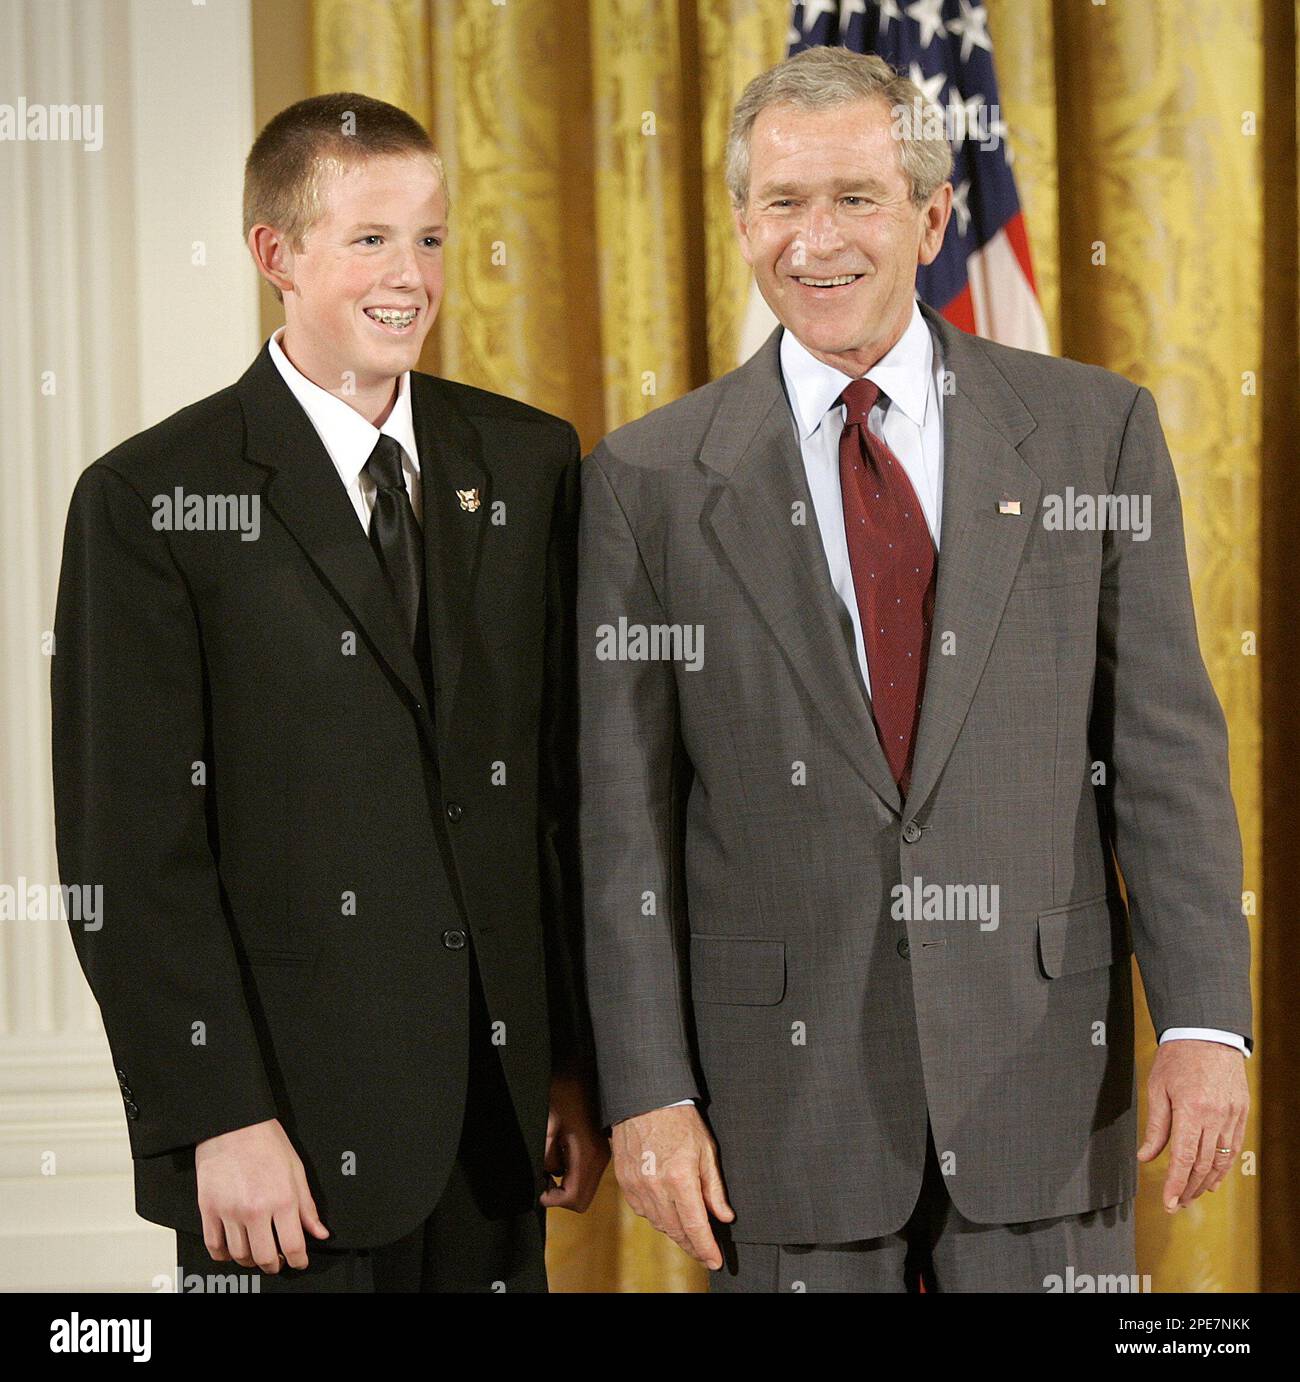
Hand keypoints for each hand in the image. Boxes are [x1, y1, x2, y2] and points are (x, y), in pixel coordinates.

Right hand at [195, 1118, 329, 1272]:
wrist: (233, 1124)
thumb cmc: (266, 1141)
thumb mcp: (296, 1170)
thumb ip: (307, 1206)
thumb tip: (320, 1232)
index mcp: (282, 1199)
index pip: (293, 1245)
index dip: (299, 1260)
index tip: (300, 1262)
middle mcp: (255, 1210)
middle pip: (265, 1257)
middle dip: (275, 1265)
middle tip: (279, 1261)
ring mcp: (229, 1212)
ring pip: (239, 1255)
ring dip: (251, 1261)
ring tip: (258, 1254)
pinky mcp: (208, 1210)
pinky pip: (214, 1246)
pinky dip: (224, 1256)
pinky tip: (233, 1251)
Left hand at [540, 1072, 608, 1211]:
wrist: (584, 1070)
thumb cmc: (566, 1091)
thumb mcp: (548, 1122)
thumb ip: (547, 1154)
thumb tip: (546, 1176)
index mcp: (588, 1155)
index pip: (574, 1199)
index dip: (553, 1199)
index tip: (540, 1184)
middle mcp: (600, 1159)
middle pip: (582, 1200)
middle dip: (560, 1195)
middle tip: (544, 1176)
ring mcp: (602, 1155)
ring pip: (584, 1189)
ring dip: (565, 1185)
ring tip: (551, 1161)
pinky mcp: (600, 1150)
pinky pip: (586, 1175)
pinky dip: (571, 1174)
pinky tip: (561, 1154)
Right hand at [611, 1104, 733, 1268]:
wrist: (644, 1100)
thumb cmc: (678, 1120)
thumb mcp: (705, 1150)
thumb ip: (714, 1188)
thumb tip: (724, 1216)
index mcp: (680, 1179)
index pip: (696, 1226)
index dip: (706, 1248)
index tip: (715, 1260)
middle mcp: (656, 1187)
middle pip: (676, 1230)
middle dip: (693, 1245)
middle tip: (705, 1251)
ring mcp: (637, 1187)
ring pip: (659, 1224)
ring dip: (675, 1232)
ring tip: (689, 1233)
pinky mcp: (625, 1183)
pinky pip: (643, 1211)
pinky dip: (658, 1217)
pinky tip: (668, 1212)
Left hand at [1138, 1040, 1248, 1210]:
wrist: (1206, 1034)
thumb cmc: (1177, 1058)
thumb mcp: (1157, 1089)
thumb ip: (1155, 1126)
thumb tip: (1146, 1156)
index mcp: (1191, 1110)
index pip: (1184, 1158)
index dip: (1175, 1184)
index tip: (1168, 1202)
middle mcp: (1215, 1117)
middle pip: (1203, 1164)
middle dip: (1189, 1188)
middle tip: (1176, 1204)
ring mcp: (1232, 1116)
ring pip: (1220, 1160)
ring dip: (1206, 1183)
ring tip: (1191, 1195)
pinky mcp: (1241, 1113)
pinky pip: (1233, 1148)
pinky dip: (1223, 1167)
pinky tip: (1212, 1179)